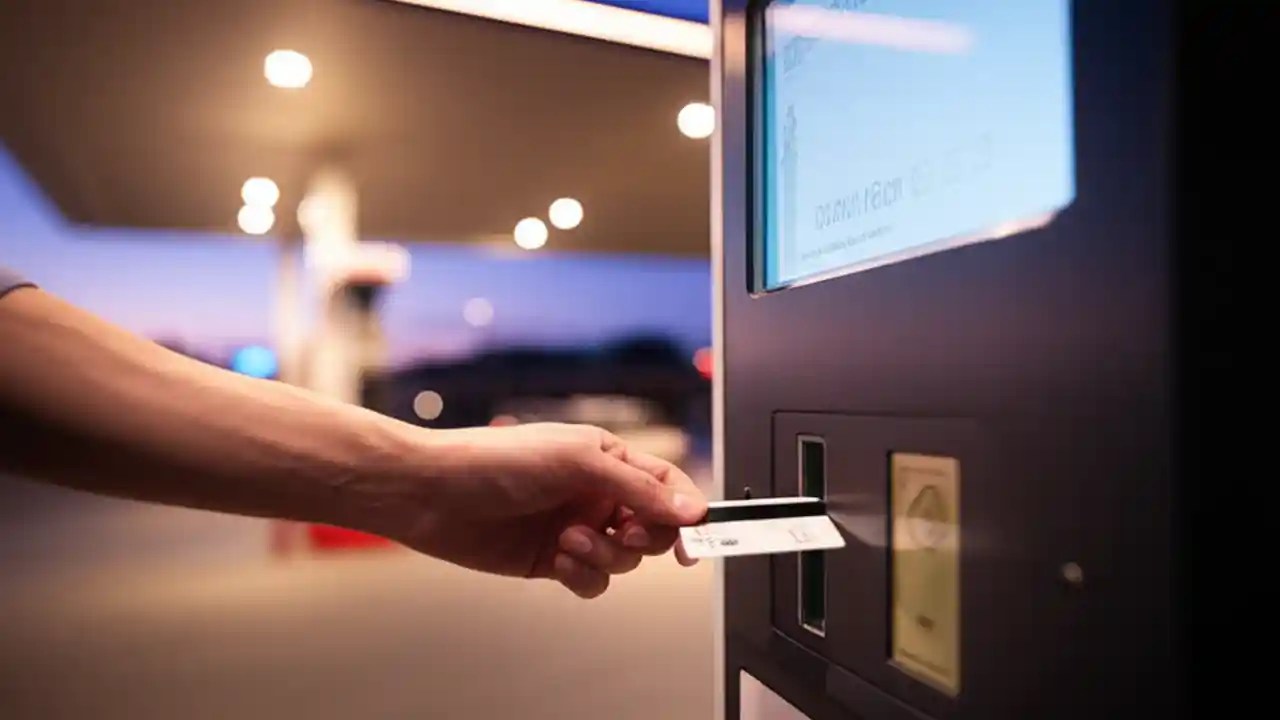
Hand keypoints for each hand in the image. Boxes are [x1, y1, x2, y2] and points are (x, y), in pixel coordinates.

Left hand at [383, 423, 707, 597]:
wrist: (434, 493)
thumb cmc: (496, 459)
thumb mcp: (577, 461)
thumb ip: (638, 487)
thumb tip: (690, 510)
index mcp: (606, 457)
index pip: (665, 484)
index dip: (685, 509)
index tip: (694, 535)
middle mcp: (596, 492)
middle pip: (652, 527)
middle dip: (643, 536)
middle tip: (623, 533)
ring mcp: (576, 527)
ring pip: (623, 558)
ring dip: (604, 555)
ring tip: (570, 542)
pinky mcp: (553, 560)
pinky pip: (593, 580)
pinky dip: (585, 575)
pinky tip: (560, 560)